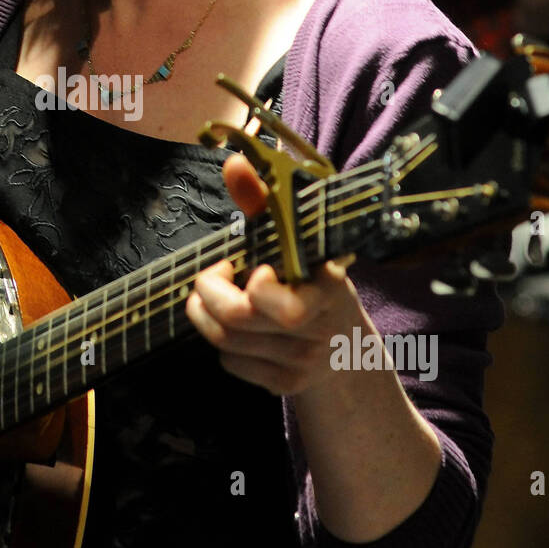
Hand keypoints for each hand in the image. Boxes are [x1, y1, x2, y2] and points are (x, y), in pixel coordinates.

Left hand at [185, 152, 365, 395]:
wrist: (343, 343)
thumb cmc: (308, 276)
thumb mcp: (294, 237)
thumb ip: (263, 200)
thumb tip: (234, 162)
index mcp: (327, 285)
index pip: (284, 307)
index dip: (255, 290)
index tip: (250, 267)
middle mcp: (318, 328)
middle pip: (241, 321)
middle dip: (210, 295)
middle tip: (211, 275)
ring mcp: (303, 362)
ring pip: (228, 342)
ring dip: (205, 314)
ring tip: (213, 293)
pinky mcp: (285, 385)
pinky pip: (231, 364)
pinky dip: (221, 343)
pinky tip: (234, 325)